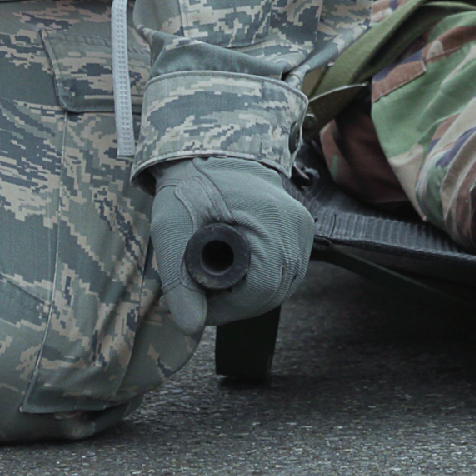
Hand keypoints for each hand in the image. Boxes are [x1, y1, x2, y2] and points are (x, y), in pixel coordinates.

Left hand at [147, 157, 312, 334]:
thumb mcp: (172, 228)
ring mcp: (303, 226)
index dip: (227, 309)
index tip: (197, 304)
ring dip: (251, 294)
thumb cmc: (190, 184)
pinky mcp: (302, 228)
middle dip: (236, 304)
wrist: (211, 149)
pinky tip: (238, 274)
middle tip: (202, 295)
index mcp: (271, 221)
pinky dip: (263, 280)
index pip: (260, 291)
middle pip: (274, 292)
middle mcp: (297, 225)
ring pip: (283, 285)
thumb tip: (190, 327)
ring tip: (217, 284)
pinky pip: (287, 270)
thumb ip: (179, 279)